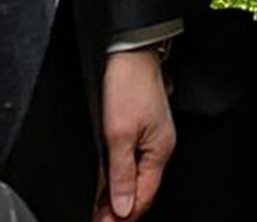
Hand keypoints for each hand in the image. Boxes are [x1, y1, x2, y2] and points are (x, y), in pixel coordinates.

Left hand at [96, 49, 173, 220]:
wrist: (130, 52)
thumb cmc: (128, 85)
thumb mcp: (119, 134)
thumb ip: (121, 173)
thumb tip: (122, 206)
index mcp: (159, 151)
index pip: (143, 196)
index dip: (123, 215)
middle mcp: (158, 147)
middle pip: (140, 189)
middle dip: (120, 209)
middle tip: (97, 221)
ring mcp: (150, 138)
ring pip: (134, 177)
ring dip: (117, 196)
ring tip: (98, 211)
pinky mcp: (139, 128)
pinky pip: (130, 162)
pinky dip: (118, 177)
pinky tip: (106, 186)